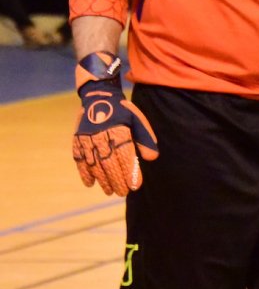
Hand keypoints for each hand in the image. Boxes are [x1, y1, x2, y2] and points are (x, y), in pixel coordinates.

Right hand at [72, 52, 158, 195]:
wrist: (99, 96)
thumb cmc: (123, 111)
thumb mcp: (139, 120)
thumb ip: (146, 139)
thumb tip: (151, 158)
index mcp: (119, 131)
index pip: (126, 156)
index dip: (130, 172)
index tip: (135, 185)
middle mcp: (102, 135)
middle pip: (109, 163)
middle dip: (116, 180)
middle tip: (122, 192)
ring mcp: (87, 138)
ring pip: (94, 163)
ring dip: (102, 179)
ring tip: (109, 191)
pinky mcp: (78, 139)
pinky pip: (79, 158)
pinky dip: (84, 172)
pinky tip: (89, 183)